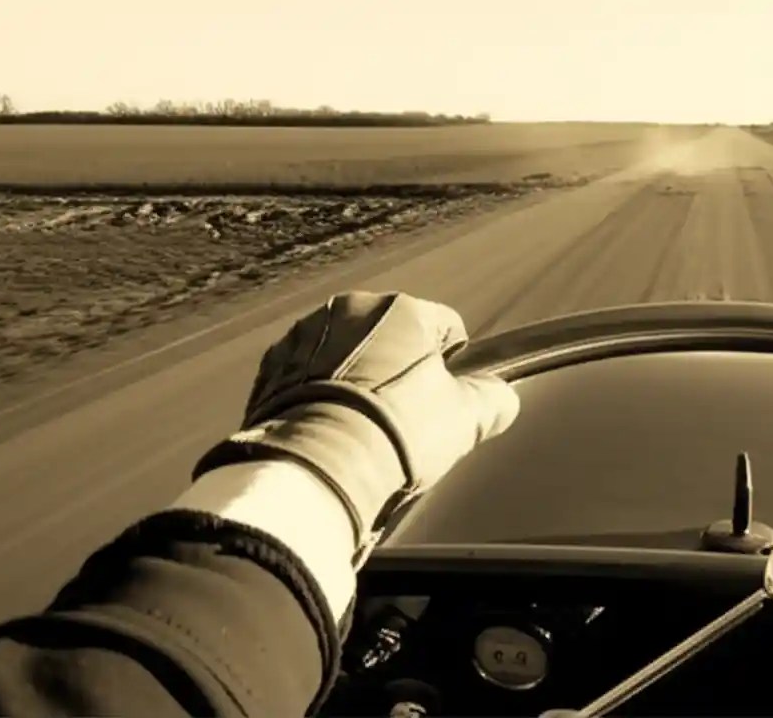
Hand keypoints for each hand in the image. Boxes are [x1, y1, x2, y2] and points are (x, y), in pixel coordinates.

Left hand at [195, 292, 519, 540]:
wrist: (314, 464)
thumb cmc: (395, 433)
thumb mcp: (465, 420)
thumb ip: (492, 400)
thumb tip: (502, 398)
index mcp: (402, 308)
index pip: (445, 327)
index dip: (454, 366)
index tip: (448, 401)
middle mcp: (350, 309)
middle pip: (390, 339)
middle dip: (399, 373)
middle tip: (404, 422)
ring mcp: (304, 336)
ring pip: (345, 355)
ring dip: (356, 382)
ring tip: (362, 432)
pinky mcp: (270, 369)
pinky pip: (305, 378)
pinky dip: (318, 398)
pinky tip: (329, 433)